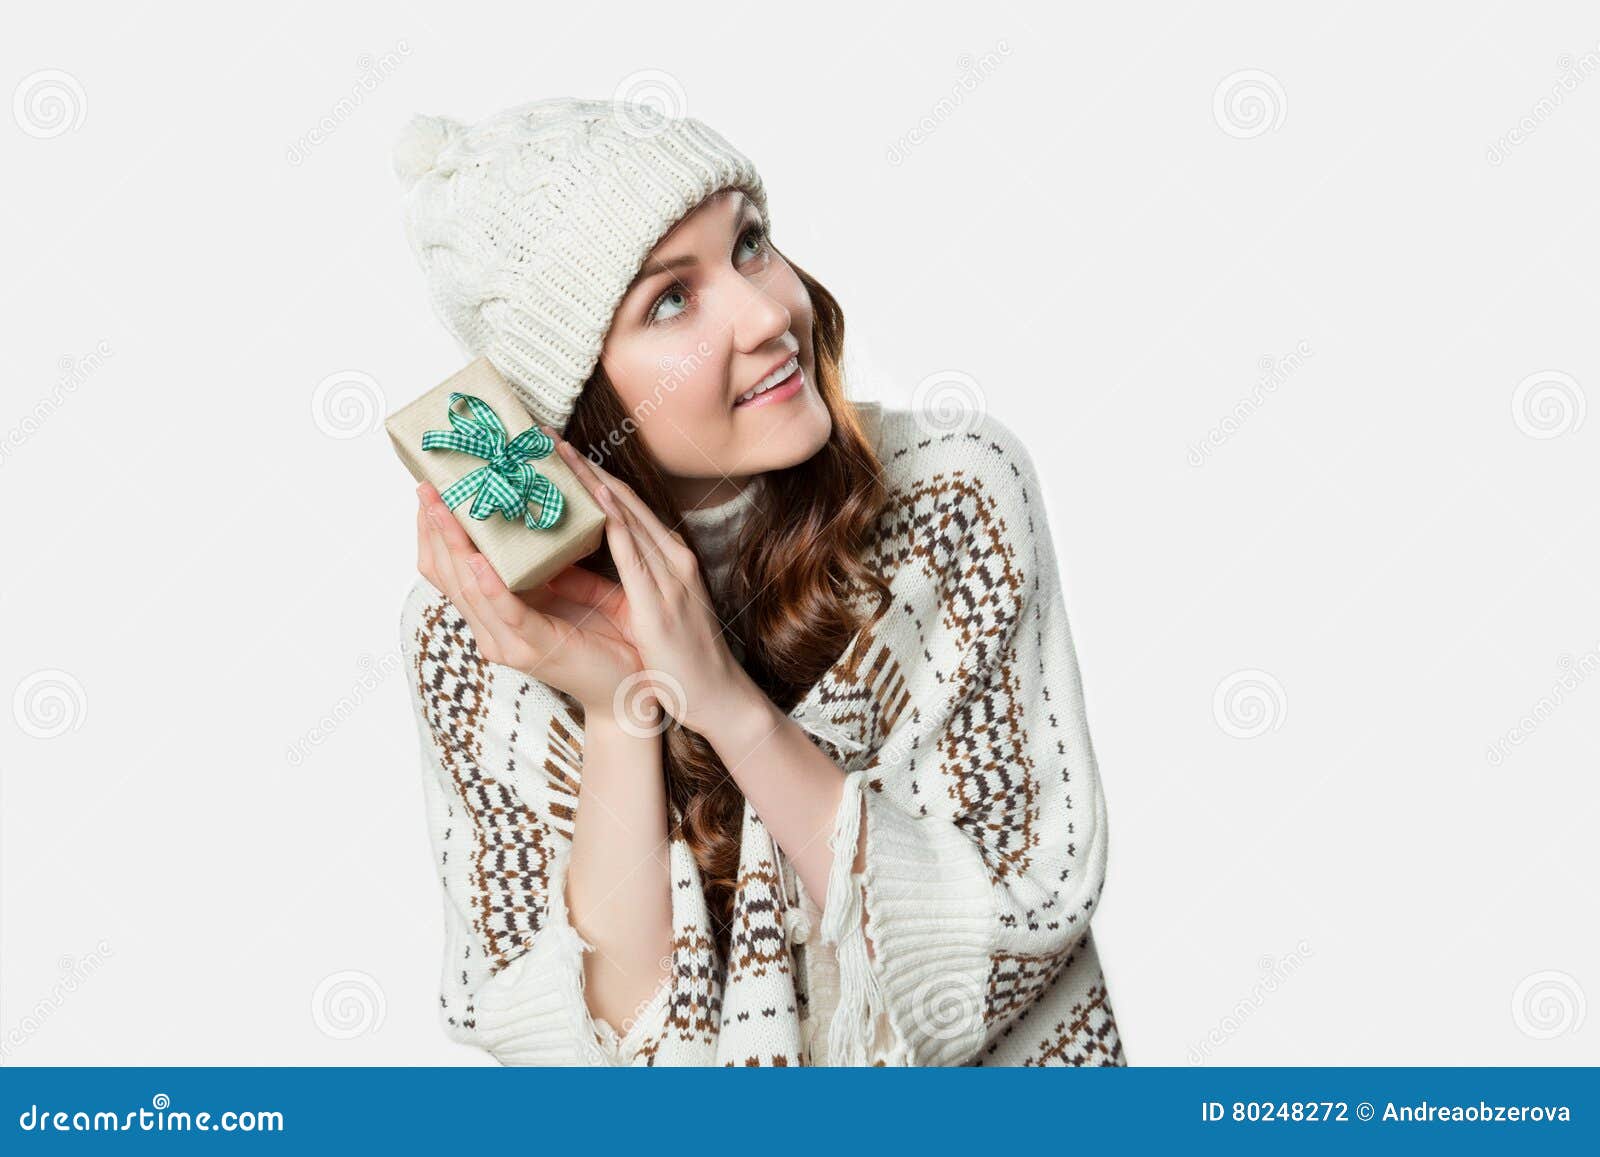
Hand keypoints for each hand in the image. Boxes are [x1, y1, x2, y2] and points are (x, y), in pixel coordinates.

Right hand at [415, 481, 643, 714]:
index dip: (434, 532)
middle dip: (435, 529)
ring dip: (454, 546)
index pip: (448, 570)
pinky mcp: (535, 647)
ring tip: (441, 511)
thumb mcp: (567, 589)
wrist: (631, 686)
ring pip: (468, 588)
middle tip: (425, 489)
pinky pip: (507, 612)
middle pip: (448, 575)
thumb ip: (543, 563)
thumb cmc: (603, 637)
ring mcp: (509, 642)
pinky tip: (478, 560)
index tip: (431, 490)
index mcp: (496, 613)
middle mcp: (491, 629)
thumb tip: (532, 515)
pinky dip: (490, 585)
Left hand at [541, 426, 759, 737]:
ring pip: (624, 516)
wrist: (717, 697)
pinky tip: (591, 500)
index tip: (552, 446)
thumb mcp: (648, 608)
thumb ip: (620, 578)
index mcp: (667, 556)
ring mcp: (669, 577)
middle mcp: (671, 556)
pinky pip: (632, 554)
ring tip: (553, 453)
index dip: (587, 471)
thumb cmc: (679, 657)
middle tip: (540, 433)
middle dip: (580, 464)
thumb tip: (571, 558)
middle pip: (620, 497)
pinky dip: (612, 522)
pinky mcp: (660, 604)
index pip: (621, 502)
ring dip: (588, 482)